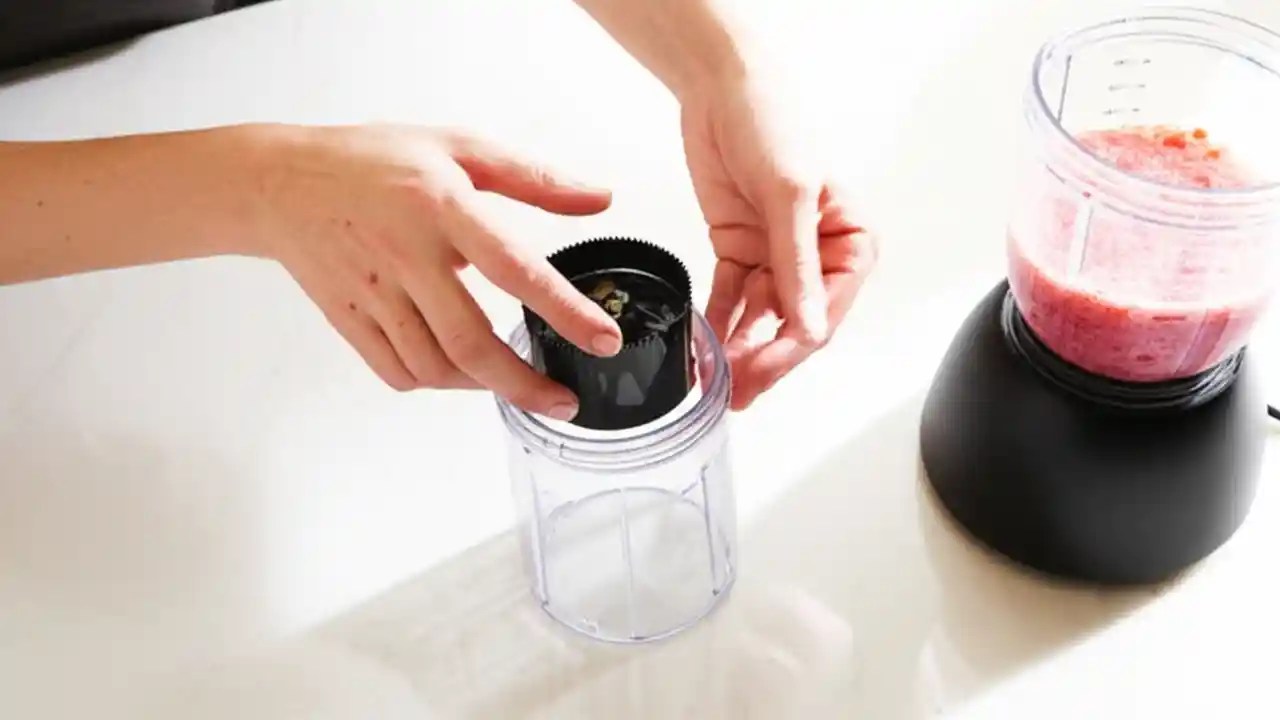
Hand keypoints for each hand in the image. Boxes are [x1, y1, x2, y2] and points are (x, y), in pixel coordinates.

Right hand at [255, 124, 622, 418]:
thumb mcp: (457, 146)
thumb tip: (600, 198)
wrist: (281, 182)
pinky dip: (436, 383)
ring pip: (435, 366)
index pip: (513, 268)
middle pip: (471, 342)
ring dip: (485, 386)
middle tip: (564, 402)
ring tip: (518, 383)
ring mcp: (374, 294)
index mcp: (440, 207)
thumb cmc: (373, 161)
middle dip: (525, 384)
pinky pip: (397, 372)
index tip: (602, 339)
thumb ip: (533, 177)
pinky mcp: (350, 319)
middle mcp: (407, 256)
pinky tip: (460, 373)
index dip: (562, 310)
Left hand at [679, 80, 877, 409]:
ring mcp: (777, 258)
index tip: (763, 372)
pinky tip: (702, 349)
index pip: (827, 311)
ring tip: (715, 382)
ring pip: (760, 320)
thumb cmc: (770, 122)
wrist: (719, 89)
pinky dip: (716, 324)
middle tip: (736, 394)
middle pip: (794, 324)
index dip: (794, 347)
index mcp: (851, 242)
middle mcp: (818, 257)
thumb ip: (798, 266)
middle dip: (766, 360)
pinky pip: (730, 300)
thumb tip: (808, 327)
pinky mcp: (740, 253)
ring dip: (738, 350)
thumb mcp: (788, 194)